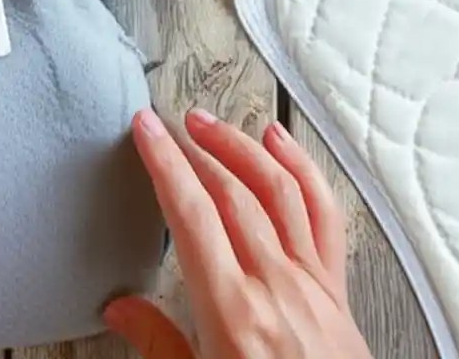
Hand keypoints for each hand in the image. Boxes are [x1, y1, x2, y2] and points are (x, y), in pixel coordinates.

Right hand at [104, 109, 370, 358]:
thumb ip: (159, 344)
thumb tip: (121, 307)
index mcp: (234, 312)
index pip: (192, 214)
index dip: (165, 163)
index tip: (145, 130)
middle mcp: (276, 287)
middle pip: (233, 191)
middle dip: (197, 146)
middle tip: (168, 122)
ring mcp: (312, 284)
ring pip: (279, 190)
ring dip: (242, 147)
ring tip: (213, 123)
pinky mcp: (337, 290)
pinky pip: (323, 214)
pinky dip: (302, 171)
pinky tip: (282, 147)